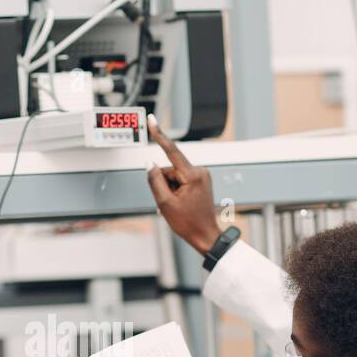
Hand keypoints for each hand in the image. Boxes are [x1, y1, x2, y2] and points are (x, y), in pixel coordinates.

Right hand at [146, 115, 221, 255]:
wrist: (206, 236)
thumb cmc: (189, 223)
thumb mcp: (165, 204)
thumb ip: (155, 181)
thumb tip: (150, 164)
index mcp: (193, 175)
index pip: (171, 150)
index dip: (159, 134)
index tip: (152, 120)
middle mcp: (200, 171)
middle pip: (170, 170)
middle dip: (163, 184)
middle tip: (167, 204)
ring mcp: (202, 176)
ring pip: (174, 176)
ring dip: (169, 190)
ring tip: (175, 207)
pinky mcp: (201, 181)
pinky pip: (181, 181)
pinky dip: (175, 191)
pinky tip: (178, 204)